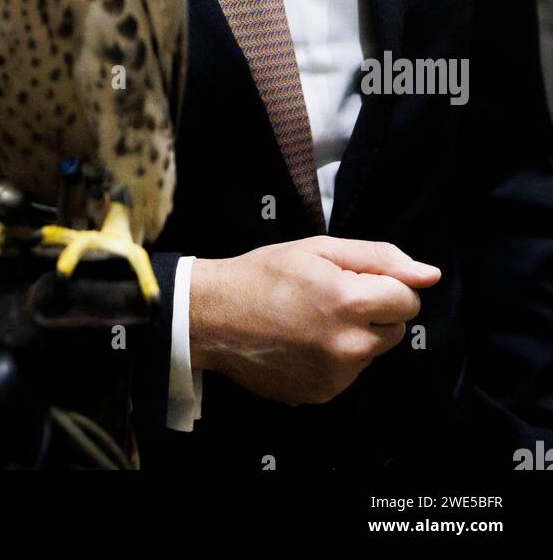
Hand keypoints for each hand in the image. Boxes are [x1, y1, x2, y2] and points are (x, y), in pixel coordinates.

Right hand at [189, 237, 440, 405]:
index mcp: (350, 302)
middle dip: (374, 310)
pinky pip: (348, 373)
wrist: (213, 316)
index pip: (408, 299)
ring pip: (372, 352)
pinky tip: (304, 341)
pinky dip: (335, 358)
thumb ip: (380, 258)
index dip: (384, 283)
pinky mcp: (321, 395)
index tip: (352, 278)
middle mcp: (348, 346)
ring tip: (312, 318)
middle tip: (331, 296)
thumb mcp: (320, 248)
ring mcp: (335, 377)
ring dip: (355, 335)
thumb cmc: (264, 274)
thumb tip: (430, 274)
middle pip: (395, 328)